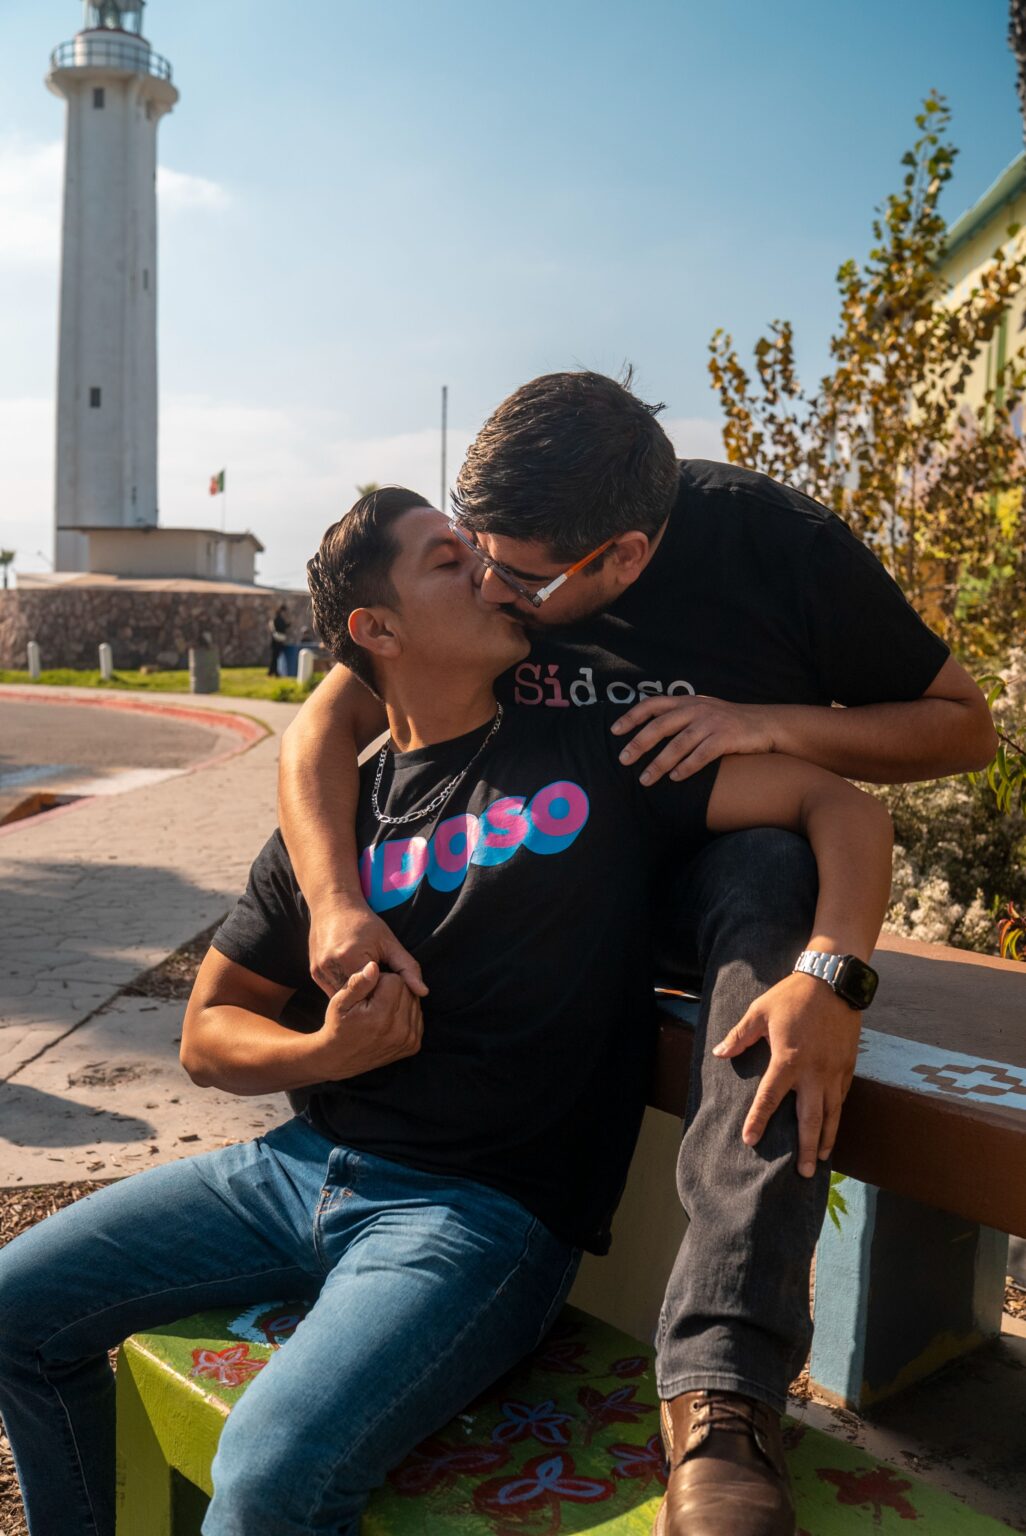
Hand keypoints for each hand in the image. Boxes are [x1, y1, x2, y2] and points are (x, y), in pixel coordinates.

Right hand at [309, 899, 426, 998]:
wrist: (332, 906)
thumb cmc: (364, 922)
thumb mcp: (389, 942)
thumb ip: (407, 967)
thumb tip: (424, 992)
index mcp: (350, 958)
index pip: (373, 991)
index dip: (384, 992)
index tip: (390, 984)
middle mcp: (330, 966)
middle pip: (357, 996)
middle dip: (370, 996)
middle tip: (381, 988)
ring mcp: (319, 971)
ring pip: (344, 998)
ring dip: (357, 996)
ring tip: (368, 985)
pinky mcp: (314, 974)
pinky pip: (333, 992)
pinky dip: (346, 991)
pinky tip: (355, 983)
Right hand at [314, 962, 423, 1079]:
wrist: (341, 1058)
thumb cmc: (338, 1025)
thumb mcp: (340, 1002)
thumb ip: (358, 983)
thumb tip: (373, 966)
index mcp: (381, 1017)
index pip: (395, 980)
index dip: (380, 980)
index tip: (367, 992)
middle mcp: (399, 1030)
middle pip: (407, 989)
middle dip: (391, 989)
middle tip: (372, 1001)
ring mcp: (409, 1040)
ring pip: (414, 1000)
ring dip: (400, 1000)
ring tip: (379, 1011)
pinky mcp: (414, 1045)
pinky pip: (417, 1014)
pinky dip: (405, 1012)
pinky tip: (388, 1019)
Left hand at [611, 695, 772, 784]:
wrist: (764, 724)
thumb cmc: (727, 721)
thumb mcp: (702, 710)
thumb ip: (678, 715)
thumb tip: (647, 728)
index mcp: (687, 702)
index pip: (653, 704)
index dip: (632, 716)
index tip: (614, 731)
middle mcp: (696, 709)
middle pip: (661, 726)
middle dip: (639, 743)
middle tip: (623, 759)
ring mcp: (712, 723)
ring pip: (679, 744)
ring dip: (659, 763)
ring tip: (646, 779)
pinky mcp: (726, 738)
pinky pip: (702, 755)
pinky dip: (687, 767)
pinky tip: (675, 778)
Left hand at [712, 972, 860, 1176]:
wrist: (833, 981)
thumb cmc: (792, 996)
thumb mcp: (760, 1011)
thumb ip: (740, 1035)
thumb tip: (720, 1053)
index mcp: (788, 1060)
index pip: (770, 1097)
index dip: (758, 1120)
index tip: (749, 1140)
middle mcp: (814, 1072)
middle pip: (811, 1119)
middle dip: (808, 1148)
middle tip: (804, 1173)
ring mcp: (834, 1070)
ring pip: (832, 1113)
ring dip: (828, 1138)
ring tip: (822, 1159)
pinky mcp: (848, 1066)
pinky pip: (842, 1097)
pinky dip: (837, 1115)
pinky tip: (832, 1126)